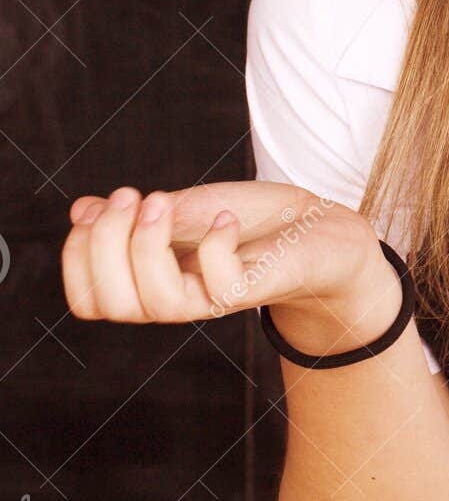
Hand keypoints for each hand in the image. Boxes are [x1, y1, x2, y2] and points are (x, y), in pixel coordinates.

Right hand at [61, 181, 384, 334]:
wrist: (317, 226)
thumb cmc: (252, 220)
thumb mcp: (186, 207)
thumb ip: (139, 214)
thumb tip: (82, 209)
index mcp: (152, 280)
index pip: (89, 299)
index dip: (78, 256)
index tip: (96, 207)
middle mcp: (178, 295)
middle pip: (112, 304)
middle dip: (105, 245)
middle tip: (130, 196)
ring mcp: (215, 296)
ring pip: (157, 304)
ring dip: (148, 245)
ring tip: (163, 203)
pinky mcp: (255, 289)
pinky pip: (220, 285)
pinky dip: (214, 246)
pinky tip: (226, 220)